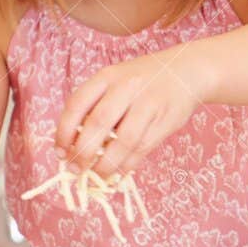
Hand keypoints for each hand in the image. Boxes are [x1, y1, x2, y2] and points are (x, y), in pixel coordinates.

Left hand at [54, 46, 204, 179]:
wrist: (187, 71)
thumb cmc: (144, 80)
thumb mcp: (116, 81)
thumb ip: (97, 105)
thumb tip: (74, 145)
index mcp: (107, 76)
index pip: (77, 105)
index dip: (64, 132)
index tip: (60, 152)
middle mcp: (127, 87)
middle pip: (98, 124)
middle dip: (83, 152)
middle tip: (75, 169)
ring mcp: (149, 103)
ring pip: (124, 140)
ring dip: (107, 163)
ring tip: (97, 175)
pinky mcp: (166, 120)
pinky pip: (144, 148)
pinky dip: (128, 164)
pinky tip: (119, 172)